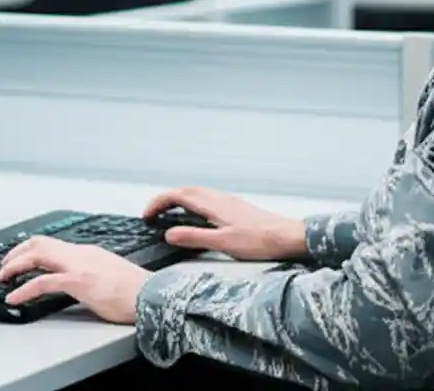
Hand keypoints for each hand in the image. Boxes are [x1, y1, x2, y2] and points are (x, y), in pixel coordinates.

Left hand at [0, 236, 149, 323]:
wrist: (152, 295)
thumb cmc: (135, 291)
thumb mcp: (108, 274)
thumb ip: (90, 272)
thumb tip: (76, 280)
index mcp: (87, 251)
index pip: (52, 243)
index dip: (29, 249)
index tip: (17, 258)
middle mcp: (80, 253)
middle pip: (39, 243)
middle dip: (16, 252)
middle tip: (3, 267)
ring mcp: (79, 265)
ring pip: (37, 256)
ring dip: (14, 266)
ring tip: (1, 277)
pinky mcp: (79, 281)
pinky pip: (43, 281)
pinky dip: (24, 289)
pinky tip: (14, 297)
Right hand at [142, 186, 306, 260]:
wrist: (287, 236)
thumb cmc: (259, 241)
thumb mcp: (222, 242)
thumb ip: (194, 237)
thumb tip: (169, 233)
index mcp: (212, 204)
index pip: (177, 195)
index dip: (158, 202)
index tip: (146, 216)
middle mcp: (219, 198)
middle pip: (185, 191)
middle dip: (164, 199)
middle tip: (151, 214)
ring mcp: (227, 201)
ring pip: (196, 194)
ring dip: (178, 200)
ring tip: (167, 215)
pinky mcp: (234, 208)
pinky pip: (206, 199)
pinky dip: (191, 204)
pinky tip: (194, 218)